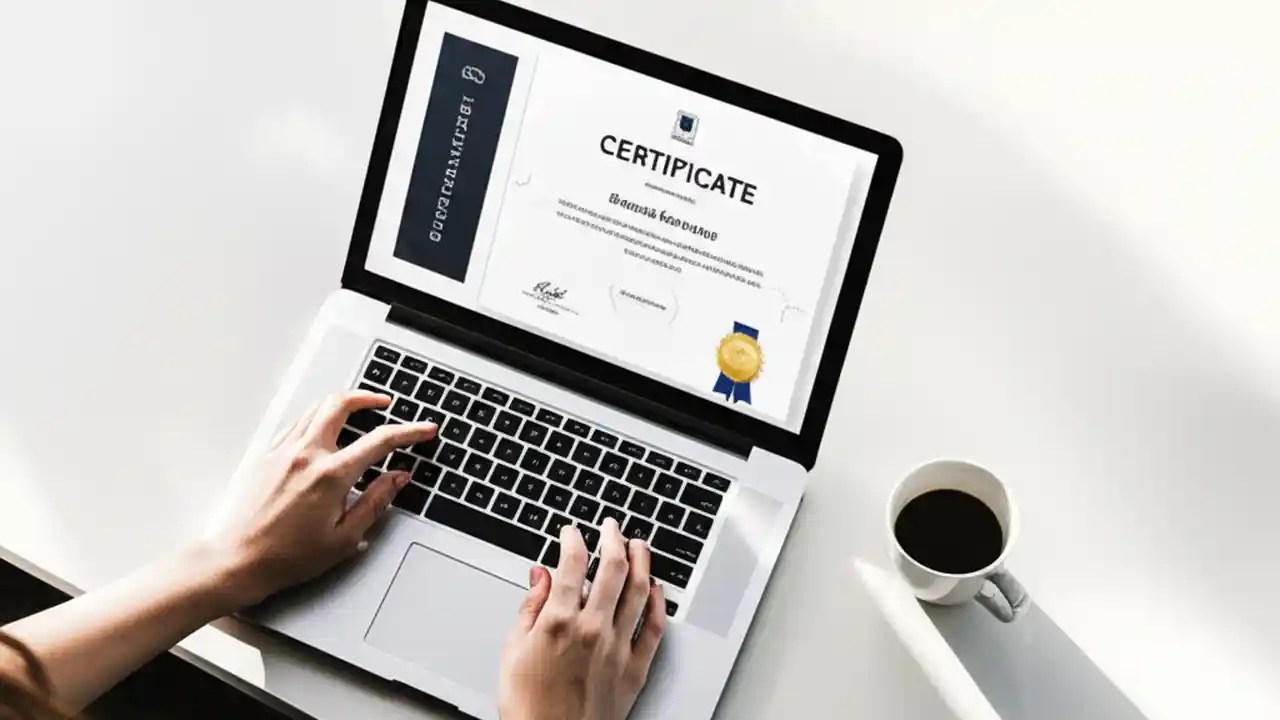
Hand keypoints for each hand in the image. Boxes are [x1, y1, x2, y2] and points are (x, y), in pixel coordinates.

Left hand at [207, 390, 437, 606]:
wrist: (235, 562)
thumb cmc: (285, 557)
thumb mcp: (343, 538)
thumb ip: (375, 502)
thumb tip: (396, 479)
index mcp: (330, 475)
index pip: (380, 440)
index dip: (409, 431)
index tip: (424, 430)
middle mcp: (305, 455)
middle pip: (342, 404)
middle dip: (370, 398)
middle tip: (386, 404)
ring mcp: (282, 451)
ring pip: (316, 408)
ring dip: (342, 403)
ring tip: (357, 410)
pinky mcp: (265, 455)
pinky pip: (296, 423)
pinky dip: (316, 417)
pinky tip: (322, 430)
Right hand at [498, 519, 665, 719]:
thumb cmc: (528, 707)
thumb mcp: (512, 651)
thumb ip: (529, 608)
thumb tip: (539, 576)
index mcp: (559, 621)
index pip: (571, 563)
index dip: (573, 539)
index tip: (572, 532)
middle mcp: (593, 628)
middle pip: (612, 567)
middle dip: (613, 538)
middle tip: (611, 527)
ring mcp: (618, 647)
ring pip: (639, 590)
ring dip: (641, 561)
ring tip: (639, 545)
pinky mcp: (635, 668)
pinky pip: (655, 627)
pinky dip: (659, 602)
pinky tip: (657, 589)